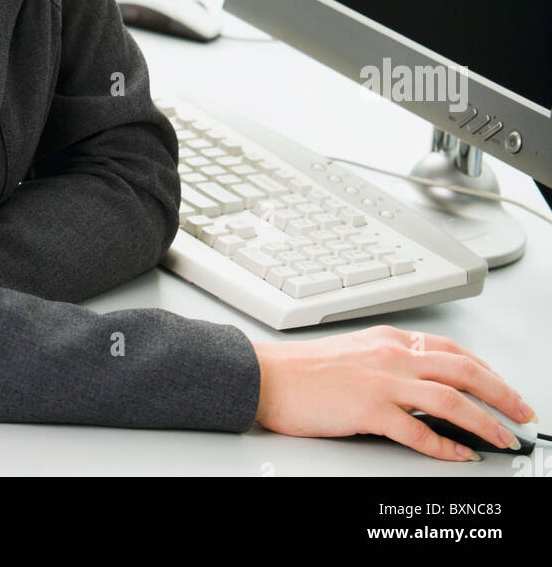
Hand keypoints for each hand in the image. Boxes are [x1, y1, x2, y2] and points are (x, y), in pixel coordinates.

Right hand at [252, 324, 534, 459]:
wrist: (269, 377)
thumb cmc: (305, 370)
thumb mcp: (356, 352)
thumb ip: (391, 360)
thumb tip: (424, 380)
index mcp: (389, 339)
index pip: (452, 350)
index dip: (486, 370)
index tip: (504, 389)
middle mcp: (391, 355)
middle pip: (463, 370)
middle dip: (501, 393)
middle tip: (523, 413)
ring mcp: (381, 381)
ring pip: (450, 398)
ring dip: (485, 421)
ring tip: (504, 438)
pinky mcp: (368, 409)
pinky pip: (418, 430)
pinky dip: (445, 445)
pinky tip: (460, 455)